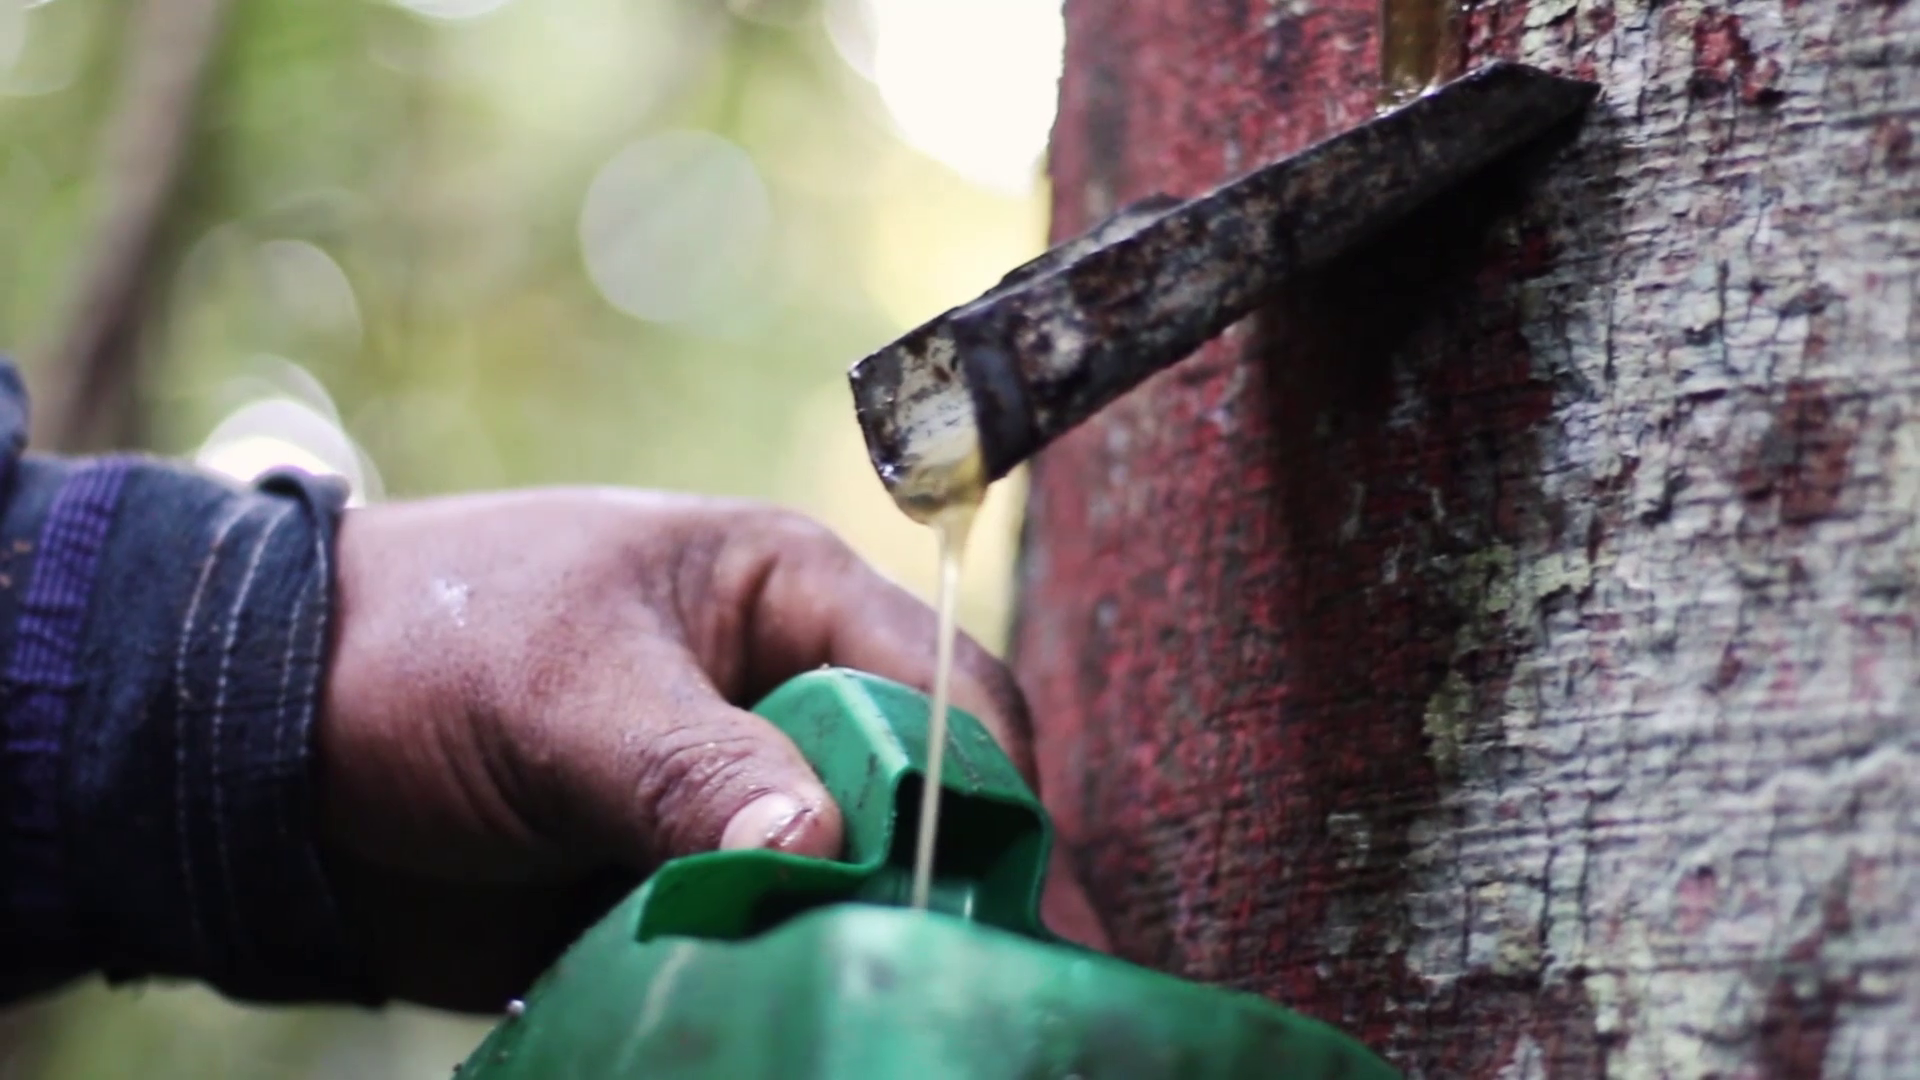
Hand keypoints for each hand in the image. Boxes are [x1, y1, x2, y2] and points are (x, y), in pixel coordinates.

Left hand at [318, 488, 1107, 1010]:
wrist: (265, 741)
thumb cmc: (425, 649)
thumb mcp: (565, 692)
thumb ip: (695, 768)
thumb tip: (827, 854)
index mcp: (786, 597)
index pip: (943, 685)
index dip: (991, 791)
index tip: (1022, 904)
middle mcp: (783, 698)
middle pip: (916, 801)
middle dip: (950, 891)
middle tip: (990, 992)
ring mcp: (733, 800)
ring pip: (848, 884)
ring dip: (867, 950)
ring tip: (919, 1027)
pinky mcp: (681, 885)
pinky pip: (765, 939)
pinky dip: (785, 983)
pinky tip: (817, 1031)